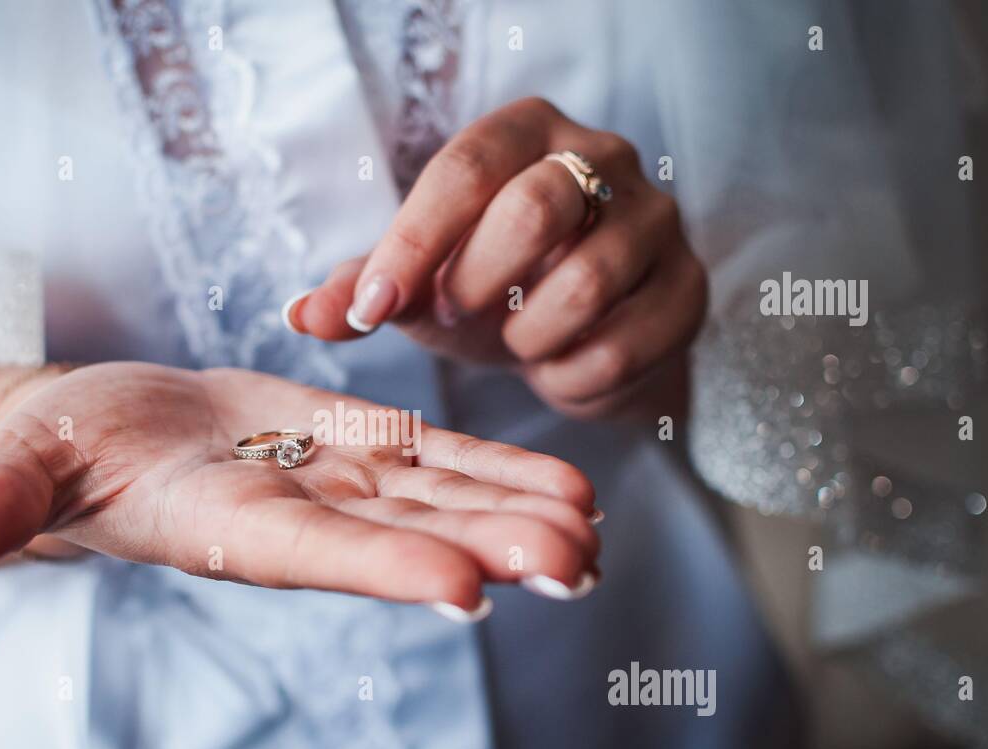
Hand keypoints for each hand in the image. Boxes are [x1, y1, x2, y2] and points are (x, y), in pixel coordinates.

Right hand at [0, 362, 600, 613]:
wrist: (108, 435)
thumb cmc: (57, 452)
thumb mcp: (19, 465)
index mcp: (223, 527)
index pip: (310, 554)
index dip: (382, 568)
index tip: (463, 588)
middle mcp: (297, 519)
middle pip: (401, 536)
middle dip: (488, 548)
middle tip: (576, 565)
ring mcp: (334, 483)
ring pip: (437, 499)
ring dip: (516, 512)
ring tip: (594, 529)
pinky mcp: (354, 445)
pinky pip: (436, 459)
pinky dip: (498, 470)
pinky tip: (566, 487)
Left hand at [285, 97, 706, 419]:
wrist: (577, 337)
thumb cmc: (488, 290)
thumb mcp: (418, 283)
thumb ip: (361, 290)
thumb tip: (299, 316)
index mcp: (525, 132)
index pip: (466, 168)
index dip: (414, 242)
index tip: (372, 306)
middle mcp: (602, 158)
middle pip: (538, 207)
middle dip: (477, 282)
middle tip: (453, 317)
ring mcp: (657, 221)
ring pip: (588, 281)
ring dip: (526, 337)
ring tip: (513, 344)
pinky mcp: (688, 288)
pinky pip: (624, 345)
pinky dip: (572, 376)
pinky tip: (559, 368)